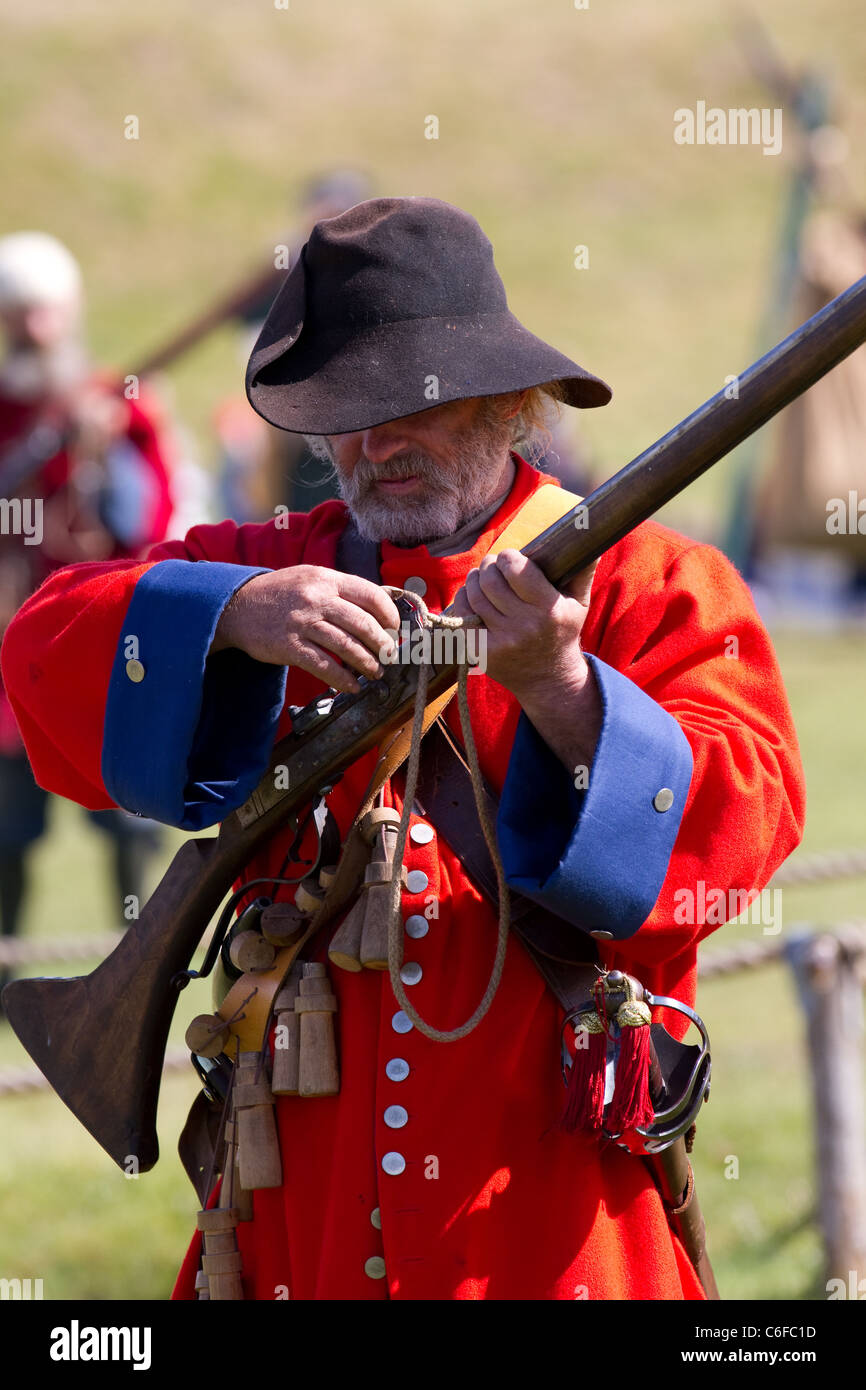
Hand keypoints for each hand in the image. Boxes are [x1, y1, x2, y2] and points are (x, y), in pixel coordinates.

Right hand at [211, 565, 401, 694]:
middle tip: (389, 656)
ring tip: (375, 672)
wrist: (237, 605)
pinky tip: (352, 686)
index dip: (388, 615)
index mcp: (326, 579)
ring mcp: (302, 622)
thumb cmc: (280, 594)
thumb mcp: (311, 579)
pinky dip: (343, 679)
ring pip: (347, 646)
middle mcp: (317, 598)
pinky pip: (324, 666)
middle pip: (363, 624)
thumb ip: (340, 591)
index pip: (371, 594)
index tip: (394, 629)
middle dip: (382, 644)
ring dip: (367, 663)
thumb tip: (377, 611)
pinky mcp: (289, 646)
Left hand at [452, 548, 595, 700]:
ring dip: (475, 580)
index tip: (511, 558)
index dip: (509, 557)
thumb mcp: (579, 604)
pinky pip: (461, 616)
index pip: (517, 568)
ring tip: (482, 579)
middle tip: (494, 566)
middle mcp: (525, 625)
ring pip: (473, 595)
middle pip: (490, 579)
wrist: (548, 680)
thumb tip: (590, 541)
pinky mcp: (482, 652)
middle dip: (490, 565)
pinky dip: (462, 601)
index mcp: (549, 609)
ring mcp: (501, 640)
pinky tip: (472, 599)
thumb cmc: (562, 633)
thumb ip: (583, 571)